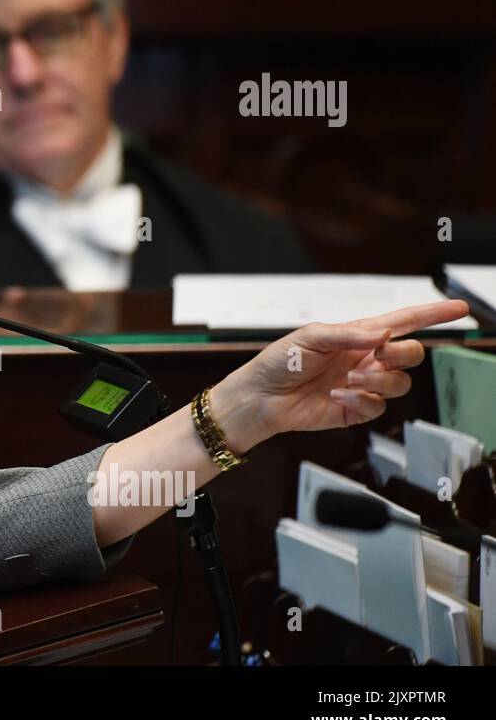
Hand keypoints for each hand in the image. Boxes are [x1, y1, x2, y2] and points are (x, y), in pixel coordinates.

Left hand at [213, 298, 470, 451]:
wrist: (259, 397)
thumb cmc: (278, 362)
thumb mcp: (309, 337)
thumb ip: (347, 334)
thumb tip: (382, 334)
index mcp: (357, 335)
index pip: (403, 322)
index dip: (432, 315)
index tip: (460, 309)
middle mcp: (365, 359)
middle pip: (411, 354)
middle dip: (402, 354)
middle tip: (377, 355)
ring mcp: (363, 385)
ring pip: (400, 384)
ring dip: (379, 381)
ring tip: (347, 381)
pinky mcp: (355, 410)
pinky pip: (378, 407)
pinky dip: (361, 401)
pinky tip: (336, 397)